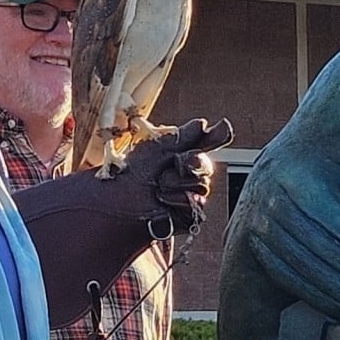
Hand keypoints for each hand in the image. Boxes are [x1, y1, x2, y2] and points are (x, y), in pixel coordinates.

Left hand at [115, 119, 232, 232]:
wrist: (120, 197)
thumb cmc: (133, 171)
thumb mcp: (158, 146)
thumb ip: (184, 136)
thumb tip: (203, 124)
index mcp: (183, 155)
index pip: (208, 144)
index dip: (213, 137)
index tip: (219, 129)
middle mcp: (189, 175)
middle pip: (206, 166)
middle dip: (190, 162)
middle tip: (174, 163)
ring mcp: (190, 195)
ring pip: (202, 185)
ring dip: (179, 182)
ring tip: (160, 185)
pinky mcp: (188, 215)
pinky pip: (197, 204)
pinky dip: (179, 199)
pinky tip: (164, 198)